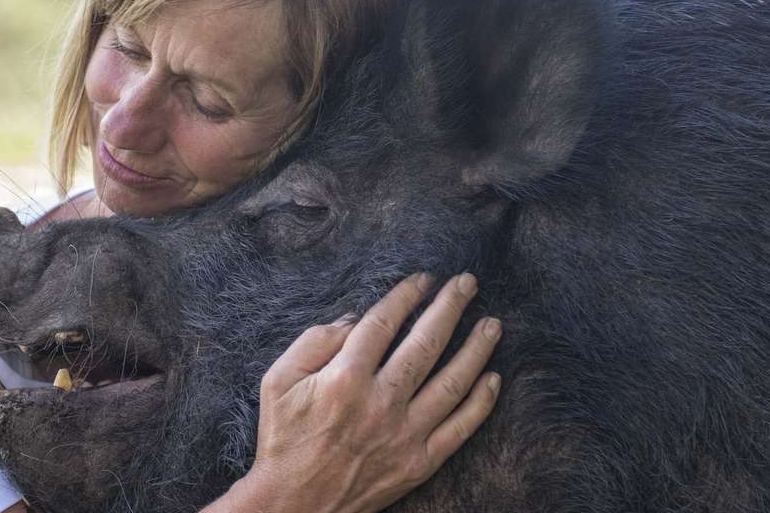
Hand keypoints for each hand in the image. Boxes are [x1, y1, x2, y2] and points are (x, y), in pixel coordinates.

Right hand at [219, 273, 501, 512]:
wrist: (294, 504)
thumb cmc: (283, 440)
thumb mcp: (277, 381)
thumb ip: (313, 342)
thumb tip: (355, 319)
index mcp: (345, 378)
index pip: (384, 322)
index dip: (406, 295)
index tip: (422, 279)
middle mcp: (380, 402)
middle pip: (426, 343)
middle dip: (450, 307)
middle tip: (468, 283)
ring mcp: (404, 434)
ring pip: (452, 382)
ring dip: (477, 349)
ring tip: (493, 324)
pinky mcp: (419, 463)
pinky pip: (460, 428)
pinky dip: (481, 403)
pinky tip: (493, 378)